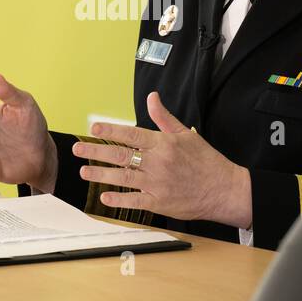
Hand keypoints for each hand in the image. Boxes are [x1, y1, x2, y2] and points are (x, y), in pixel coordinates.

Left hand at [74, 92, 251, 228]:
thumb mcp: (186, 134)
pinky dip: (118, 199)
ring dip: (101, 175)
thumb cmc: (206, 161)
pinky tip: (104, 197)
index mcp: (163, 144)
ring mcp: (158, 184)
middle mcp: (158, 163)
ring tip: (84, 172)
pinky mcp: (160, 203)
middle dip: (96, 151)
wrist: (224, 189)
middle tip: (77, 149)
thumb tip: (151, 98)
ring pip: (123, 178)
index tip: (93, 128)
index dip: (110, 130)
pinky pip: (135, 201)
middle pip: (121, 155)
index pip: (131, 134)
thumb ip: (164, 117)